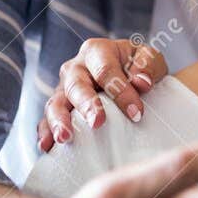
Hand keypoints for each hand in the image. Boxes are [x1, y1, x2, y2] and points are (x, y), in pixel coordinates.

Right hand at [38, 37, 168, 150]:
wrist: (132, 76)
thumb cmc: (140, 67)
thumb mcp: (151, 59)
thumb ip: (148, 66)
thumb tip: (141, 82)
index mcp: (97, 51)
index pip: (105, 70)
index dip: (120, 91)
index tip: (136, 113)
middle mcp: (75, 68)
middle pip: (76, 85)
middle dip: (86, 104)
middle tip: (97, 123)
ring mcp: (63, 88)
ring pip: (55, 103)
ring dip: (59, 120)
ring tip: (65, 138)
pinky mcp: (58, 108)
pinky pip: (46, 120)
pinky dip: (45, 132)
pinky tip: (47, 147)